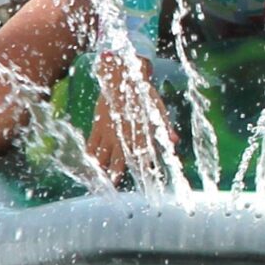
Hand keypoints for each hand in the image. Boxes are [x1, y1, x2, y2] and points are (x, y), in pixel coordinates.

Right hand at [85, 50, 161, 181]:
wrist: (120, 77)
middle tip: (114, 187)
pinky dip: (90, 156)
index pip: (140, 158)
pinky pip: (91, 145)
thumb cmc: (141, 94)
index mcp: (137, 134)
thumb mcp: (157, 109)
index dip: (141, 170)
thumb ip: (165, 128)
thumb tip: (175, 141)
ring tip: (99, 182)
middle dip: (115, 176)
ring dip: (101, 170)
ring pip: (101, 157)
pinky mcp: (97, 126)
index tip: (143, 181)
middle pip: (116, 163)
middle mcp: (120, 137)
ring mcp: (106, 133)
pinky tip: (90, 163)